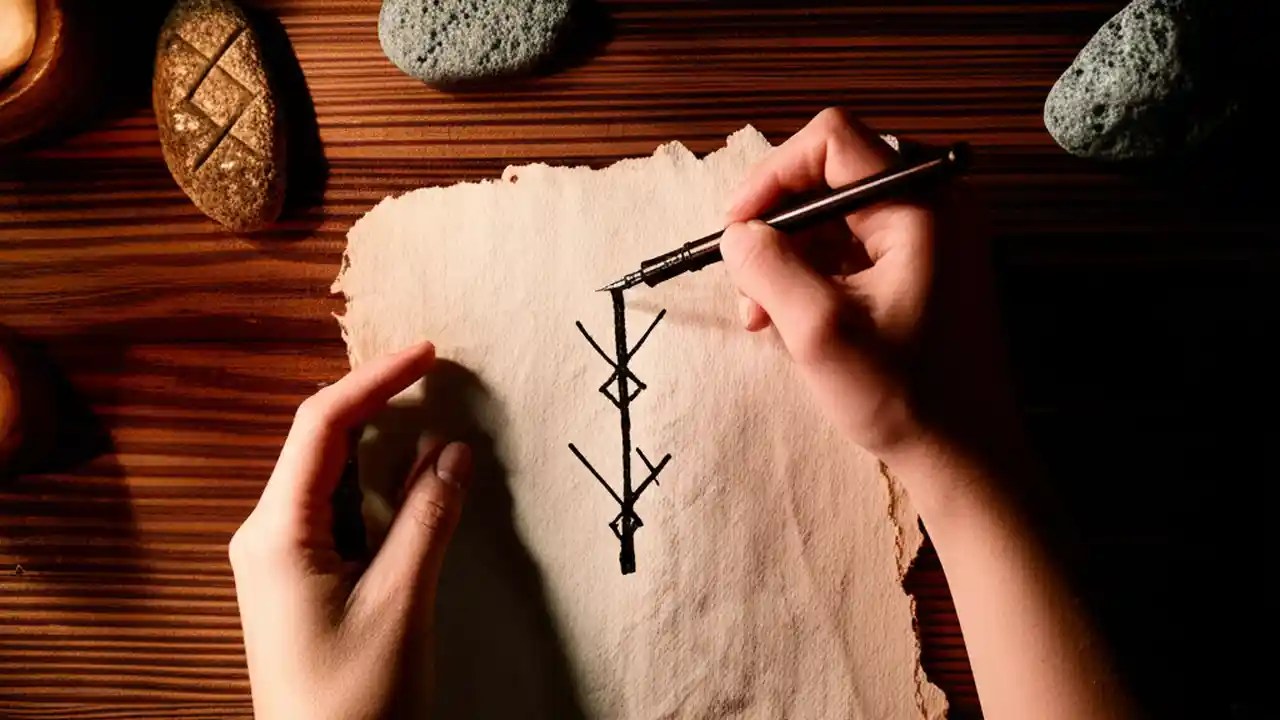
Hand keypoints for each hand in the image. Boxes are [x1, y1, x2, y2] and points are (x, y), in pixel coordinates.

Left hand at [229, 342, 470, 719]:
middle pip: (323, 444)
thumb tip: (454, 451)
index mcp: (276, 532)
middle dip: (380, 405)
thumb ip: (428, 519)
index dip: (375, 380)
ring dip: (386, 449)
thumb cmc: (353, 700)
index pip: (323, 426)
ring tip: (439, 422)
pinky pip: (341, 513)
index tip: (428, 351)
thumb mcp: (399, 602)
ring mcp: (282, 559)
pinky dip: (382, 491)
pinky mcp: (303, 581)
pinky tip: (419, 484)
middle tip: (439, 378)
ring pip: (335, 478)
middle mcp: (268, 535)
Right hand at [721, 108, 1012, 460]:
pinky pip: (855, 246)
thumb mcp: (818, 330)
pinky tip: (790, 319)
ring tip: (761, 314)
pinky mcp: (925, 268)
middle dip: (777, 225)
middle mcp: (935, 206)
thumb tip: (737, 234)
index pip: (832, 141)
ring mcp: (933, 238)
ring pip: (837, 215)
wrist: (966, 457)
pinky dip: (815, 274)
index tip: (737, 227)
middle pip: (831, 176)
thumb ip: (768, 267)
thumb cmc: (904, 396)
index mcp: (921, 207)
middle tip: (744, 281)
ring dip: (789, 256)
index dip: (772, 175)